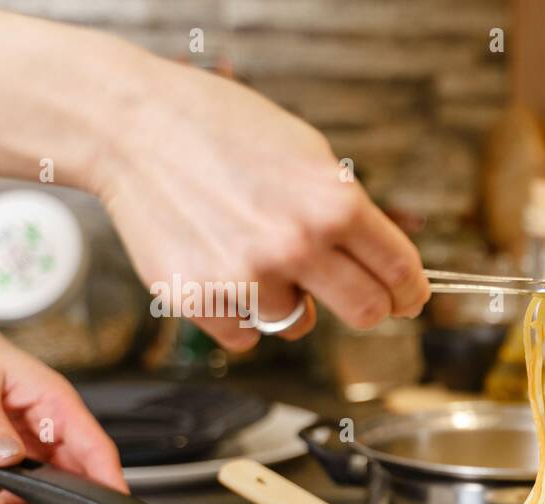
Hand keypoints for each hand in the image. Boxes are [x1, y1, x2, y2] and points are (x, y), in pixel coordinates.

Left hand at [0, 336, 126, 503]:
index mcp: (55, 401)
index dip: (109, 480)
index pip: (96, 447)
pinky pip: (21, 483)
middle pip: (76, 475)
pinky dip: (9, 499)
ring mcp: (32, 439)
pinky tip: (0, 502)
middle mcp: (50, 424)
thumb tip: (11, 458)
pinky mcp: (12, 451)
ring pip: (46, 485)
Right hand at [96, 56, 428, 350]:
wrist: (132, 127)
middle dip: (369, 306)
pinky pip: (245, 335)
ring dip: (288, 301)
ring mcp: (248, 276)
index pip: (400, 271)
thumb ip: (347, 208)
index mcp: (334, 205)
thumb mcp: (308, 152)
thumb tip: (386, 259)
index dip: (412, 291)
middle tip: (355, 296)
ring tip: (257, 255)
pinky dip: (239, 314)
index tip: (410, 299)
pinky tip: (222, 269)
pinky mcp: (202, 298)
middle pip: (367, 312)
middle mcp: (296, 244)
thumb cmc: (222, 130)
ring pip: (298, 324)